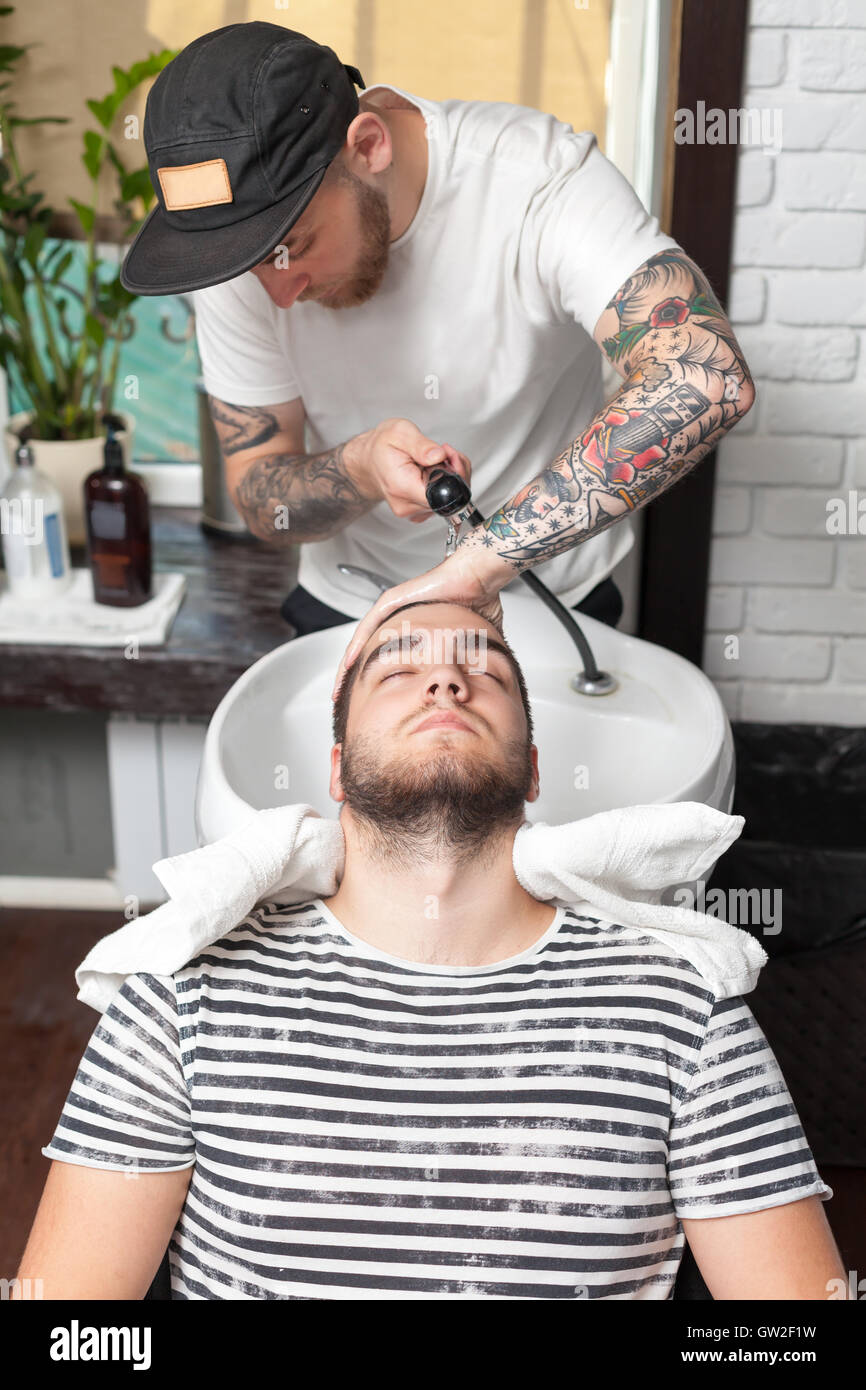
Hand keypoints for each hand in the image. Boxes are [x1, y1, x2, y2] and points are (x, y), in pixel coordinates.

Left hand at [330, 543, 511, 700]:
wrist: (478, 578)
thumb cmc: (476, 602)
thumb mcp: (464, 642)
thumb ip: (460, 660)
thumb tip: (468, 685)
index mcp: (414, 630)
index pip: (386, 659)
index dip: (377, 680)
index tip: (367, 700)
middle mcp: (399, 619)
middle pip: (368, 652)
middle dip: (354, 677)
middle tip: (343, 697)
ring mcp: (394, 608)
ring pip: (363, 640)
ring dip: (349, 664)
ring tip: (340, 685)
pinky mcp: (392, 599)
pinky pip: (369, 625)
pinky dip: (357, 644)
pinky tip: (349, 662)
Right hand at [346, 417, 470, 522]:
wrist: (369, 460)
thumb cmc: (381, 446)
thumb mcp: (400, 433)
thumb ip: (421, 445)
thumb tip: (439, 456)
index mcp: (402, 486)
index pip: (441, 494)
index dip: (453, 475)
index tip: (446, 456)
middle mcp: (406, 504)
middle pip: (448, 497)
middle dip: (453, 472)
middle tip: (441, 453)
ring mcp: (412, 510)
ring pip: (448, 498)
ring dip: (449, 477)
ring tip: (434, 460)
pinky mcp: (418, 511)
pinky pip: (441, 500)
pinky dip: (444, 484)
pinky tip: (434, 471)